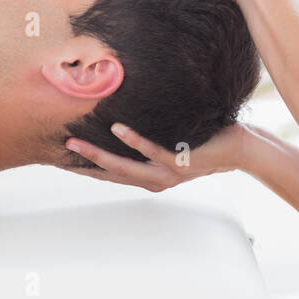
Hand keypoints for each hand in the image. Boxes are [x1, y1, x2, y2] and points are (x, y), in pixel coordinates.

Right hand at [60, 122, 248, 191]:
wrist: (240, 150)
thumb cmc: (205, 141)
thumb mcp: (172, 142)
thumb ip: (150, 139)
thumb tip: (124, 117)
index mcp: (151, 178)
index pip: (111, 174)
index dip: (84, 168)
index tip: (59, 157)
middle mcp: (156, 180)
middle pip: (111, 173)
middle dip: (83, 162)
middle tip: (58, 147)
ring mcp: (169, 173)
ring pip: (126, 166)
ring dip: (98, 154)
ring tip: (76, 141)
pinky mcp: (182, 161)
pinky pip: (154, 151)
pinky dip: (134, 140)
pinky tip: (117, 128)